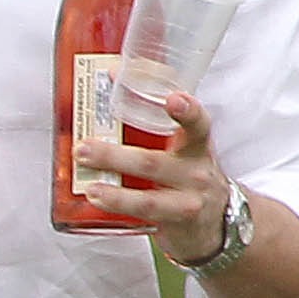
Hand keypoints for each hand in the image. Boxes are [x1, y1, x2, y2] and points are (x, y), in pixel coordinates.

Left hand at [74, 85, 233, 262]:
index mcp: (196, 146)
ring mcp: (186, 201)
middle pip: (153, 162)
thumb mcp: (183, 147)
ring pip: (148, 198)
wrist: (215, 221)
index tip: (173, 99)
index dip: (186, 111)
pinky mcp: (175, 225)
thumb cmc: (187, 175)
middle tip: (84, 148)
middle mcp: (194, 172)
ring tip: (90, 187)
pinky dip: (118, 209)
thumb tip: (111, 73)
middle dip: (113, 155)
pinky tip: (98, 202)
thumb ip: (154, 119)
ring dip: (115, 193)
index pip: (197, 124)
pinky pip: (145, 218)